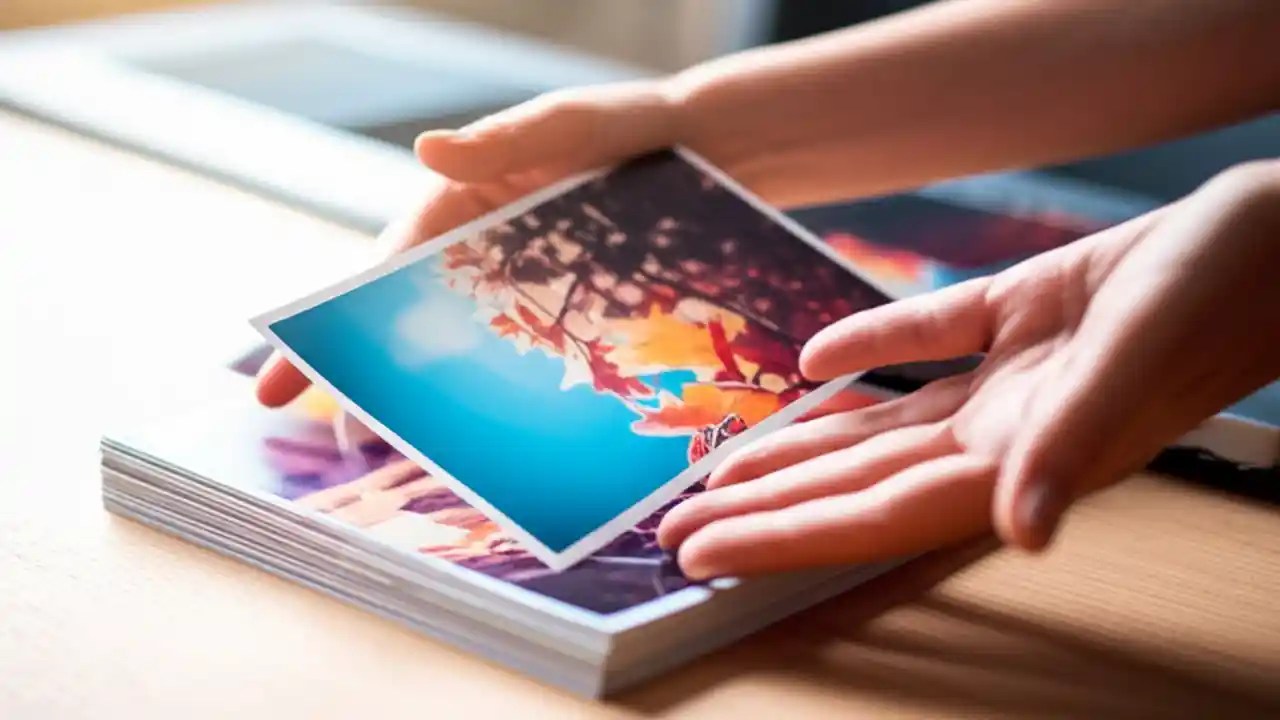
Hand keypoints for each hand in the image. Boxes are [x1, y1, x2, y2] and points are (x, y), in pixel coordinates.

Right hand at [256, 79, 746, 405]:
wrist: (710, 151)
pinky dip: (512, 394)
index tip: (278, 377)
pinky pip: (535, 358)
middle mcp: (484, 252)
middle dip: (373, 378)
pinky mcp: (575, 310)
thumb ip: (502, 142)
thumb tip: (429, 148)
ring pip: (470, 350)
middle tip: (341, 441)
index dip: (330, 324)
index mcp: (459, 204)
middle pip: (415, 322)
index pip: (380, 269)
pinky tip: (503, 438)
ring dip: (440, 398)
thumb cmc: (626, 126)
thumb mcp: (563, 126)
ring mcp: (529, 287)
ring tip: (413, 456)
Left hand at [658, 160, 1279, 578]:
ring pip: (874, 428)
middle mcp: (1003, 435)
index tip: (704, 554)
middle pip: (855, 485)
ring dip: (795, 451)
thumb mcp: (1139, 359)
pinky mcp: (1015, 322)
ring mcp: (1007, 383)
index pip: (873, 515)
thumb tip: (1024, 536)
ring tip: (720, 474)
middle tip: (678, 530)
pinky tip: (811, 361)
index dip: (784, 538)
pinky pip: (921, 343)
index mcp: (1021, 459)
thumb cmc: (1223, 290)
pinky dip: (866, 349)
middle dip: (765, 510)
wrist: (1276, 235)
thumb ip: (1070, 446)